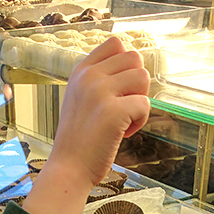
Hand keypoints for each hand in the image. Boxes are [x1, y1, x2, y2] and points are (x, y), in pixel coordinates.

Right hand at [51, 36, 150, 190]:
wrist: (68, 169)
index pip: (115, 43)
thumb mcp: (79, 100)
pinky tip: (124, 133)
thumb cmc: (78, 140)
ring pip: (143, 77)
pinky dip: (140, 121)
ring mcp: (100, 92)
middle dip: (136, 84)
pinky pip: (145, 104)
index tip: (119, 90)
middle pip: (134, 58)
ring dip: (140, 100)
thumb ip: (98, 81)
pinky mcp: (113, 111)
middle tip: (124, 106)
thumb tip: (132, 70)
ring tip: (124, 119)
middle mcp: (89, 76)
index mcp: (81, 71)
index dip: (126, 65)